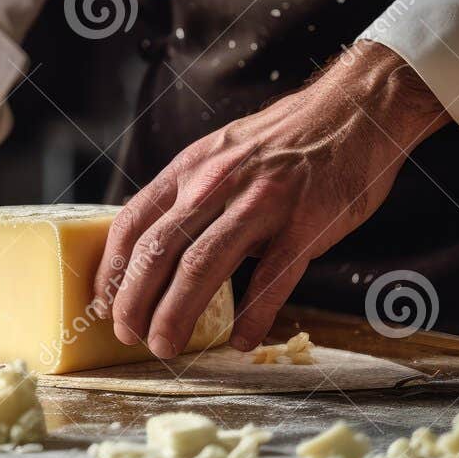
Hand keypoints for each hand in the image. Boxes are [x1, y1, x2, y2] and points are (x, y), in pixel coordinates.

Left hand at [92, 41, 448, 356]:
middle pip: (159, 252)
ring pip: (202, 268)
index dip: (111, 269)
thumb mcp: (222, 153)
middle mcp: (218, 183)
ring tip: (166, 347)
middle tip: (127, 335)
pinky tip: (240, 340)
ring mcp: (262, 204)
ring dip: (176, 314)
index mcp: (192, 167)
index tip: (103, 303)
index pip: (133, 222)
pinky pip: (271, 280)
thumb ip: (192, 194)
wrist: (356, 110)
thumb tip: (159, 244)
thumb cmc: (287, 140)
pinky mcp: (306, 225)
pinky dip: (252, 316)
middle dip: (134, 301)